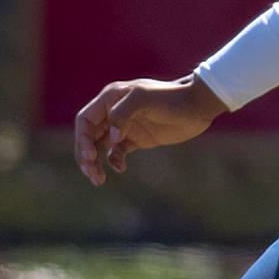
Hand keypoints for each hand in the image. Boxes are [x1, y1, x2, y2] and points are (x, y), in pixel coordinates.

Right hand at [72, 74, 225, 185]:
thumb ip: (122, 114)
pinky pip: (116, 153)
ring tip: (98, 179)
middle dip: (86, 155)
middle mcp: (113, 112)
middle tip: (92, 174)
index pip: (85, 120)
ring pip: (100, 146)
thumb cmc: (171, 98)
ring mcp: (124, 126)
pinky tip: (120, 168)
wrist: (196, 106)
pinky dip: (114, 162)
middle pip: (88, 136)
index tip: (91, 156)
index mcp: (110, 98)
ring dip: (96, 163)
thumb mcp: (144, 99)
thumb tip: (112, 138)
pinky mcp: (135, 139)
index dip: (82, 139)